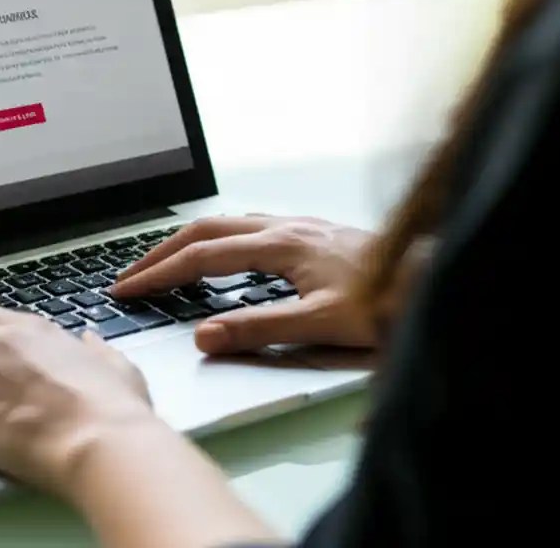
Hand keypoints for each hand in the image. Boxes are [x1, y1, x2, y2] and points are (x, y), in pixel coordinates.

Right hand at [110, 215, 379, 352]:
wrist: (432, 278)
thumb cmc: (386, 302)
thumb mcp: (320, 325)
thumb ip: (259, 330)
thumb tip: (204, 337)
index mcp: (280, 245)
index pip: (202, 256)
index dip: (159, 274)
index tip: (127, 289)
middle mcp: (286, 228)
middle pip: (206, 228)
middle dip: (162, 251)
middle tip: (130, 275)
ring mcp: (301, 227)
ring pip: (228, 222)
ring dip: (190, 240)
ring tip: (165, 261)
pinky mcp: (314, 234)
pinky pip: (250, 226)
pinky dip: (220, 238)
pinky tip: (226, 253)